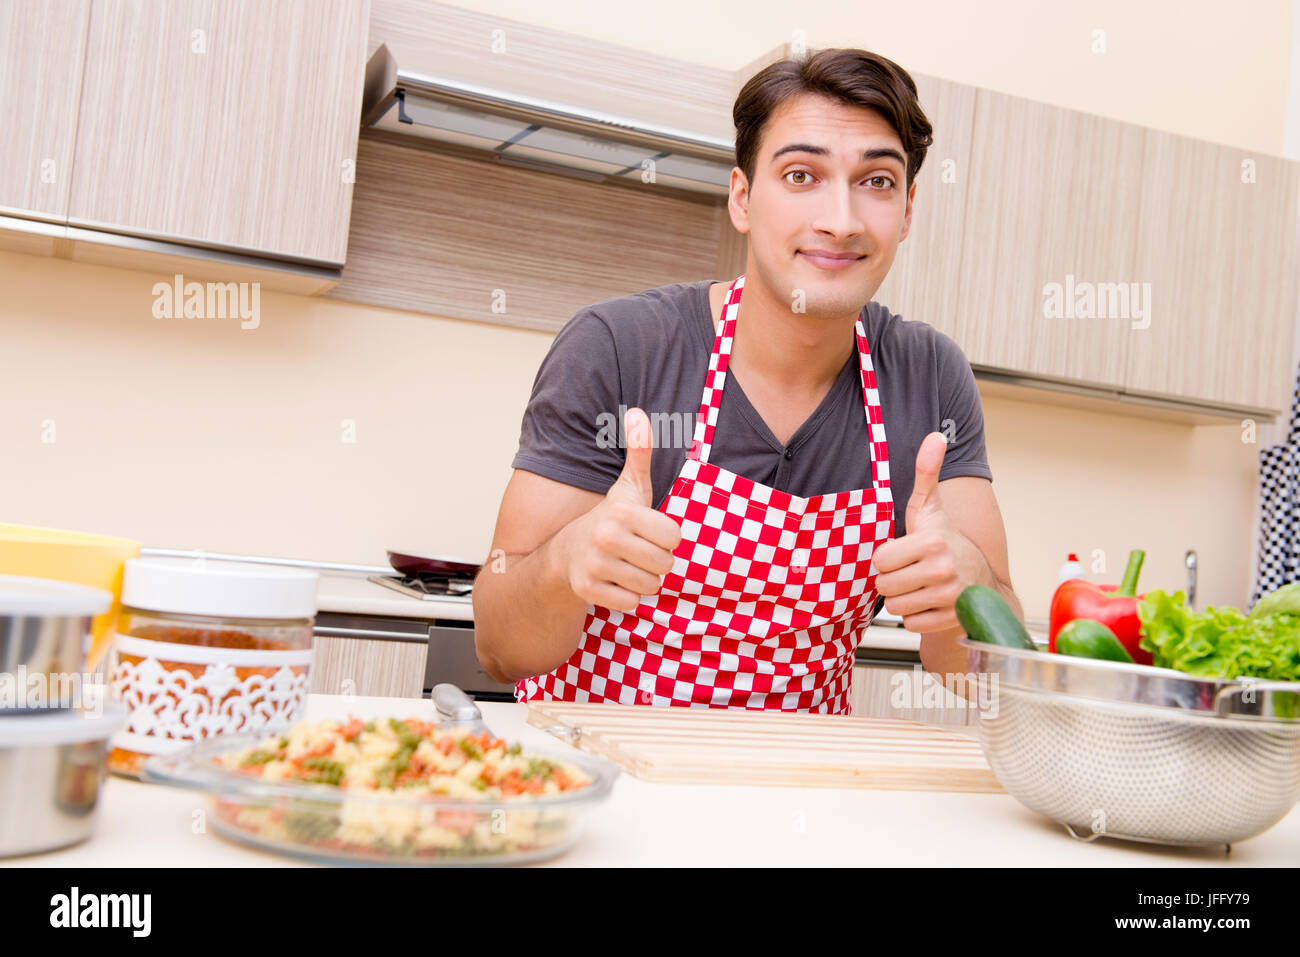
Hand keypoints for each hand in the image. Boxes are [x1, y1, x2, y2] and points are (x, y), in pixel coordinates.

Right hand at [559, 407, 682, 611]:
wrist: (564, 553)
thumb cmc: (609, 520)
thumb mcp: (628, 487)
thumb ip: (639, 453)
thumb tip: (639, 413)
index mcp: (622, 511)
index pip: (675, 537)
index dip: (666, 538)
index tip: (648, 533)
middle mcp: (605, 537)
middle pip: (665, 564)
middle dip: (656, 562)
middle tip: (638, 553)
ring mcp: (594, 565)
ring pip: (650, 587)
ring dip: (643, 581)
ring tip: (627, 567)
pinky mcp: (586, 590)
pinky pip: (631, 604)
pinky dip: (627, 598)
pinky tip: (615, 583)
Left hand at [872, 432, 986, 633]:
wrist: (981, 579)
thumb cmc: (946, 540)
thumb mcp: (931, 507)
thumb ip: (926, 472)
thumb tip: (935, 436)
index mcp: (932, 541)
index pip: (879, 560)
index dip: (886, 558)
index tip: (903, 553)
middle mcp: (943, 569)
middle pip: (884, 586)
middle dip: (892, 580)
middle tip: (910, 571)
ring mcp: (949, 597)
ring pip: (896, 608)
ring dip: (903, 600)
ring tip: (919, 586)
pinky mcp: (951, 620)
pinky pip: (911, 624)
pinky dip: (916, 617)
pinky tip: (929, 602)